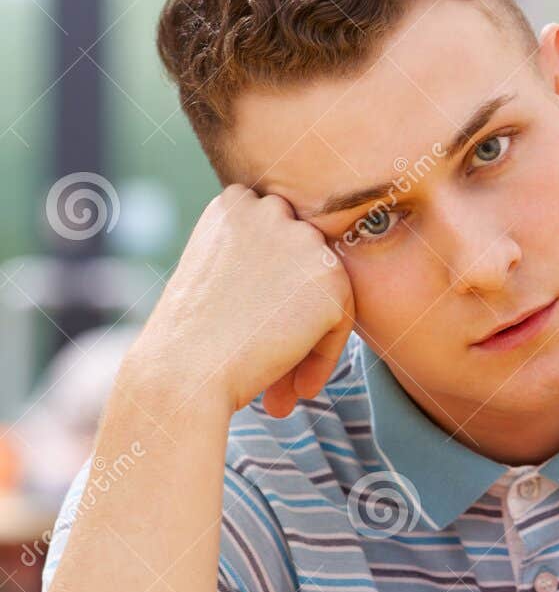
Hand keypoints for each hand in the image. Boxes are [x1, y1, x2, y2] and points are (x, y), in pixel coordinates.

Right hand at [135, 185, 355, 418]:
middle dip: (293, 310)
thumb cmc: (189, 339)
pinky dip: (325, 355)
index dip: (273, 287)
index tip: (257, 326)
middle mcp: (270, 209)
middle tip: (273, 358)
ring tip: (288, 384)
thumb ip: (255, 263)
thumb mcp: (214, 277)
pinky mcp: (330, 277)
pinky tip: (299, 387)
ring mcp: (303, 240)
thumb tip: (297, 283)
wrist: (183, 371)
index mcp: (234, 204)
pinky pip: (342, 319)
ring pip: (324, 289)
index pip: (276, 239)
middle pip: (303, 261)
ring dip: (310, 335)